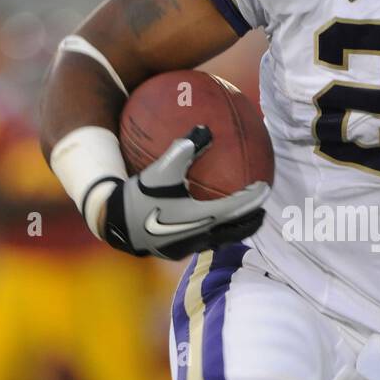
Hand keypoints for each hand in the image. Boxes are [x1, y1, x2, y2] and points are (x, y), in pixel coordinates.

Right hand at [102, 125, 267, 258]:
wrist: (113, 224)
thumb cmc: (138, 195)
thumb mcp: (160, 169)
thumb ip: (185, 148)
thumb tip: (206, 128)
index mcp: (200, 217)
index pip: (237, 208)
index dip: (253, 198)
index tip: (266, 186)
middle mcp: (199, 236)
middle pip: (236, 231)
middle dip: (252, 220)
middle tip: (264, 209)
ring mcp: (189, 247)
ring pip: (222, 240)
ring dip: (236, 229)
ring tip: (246, 219)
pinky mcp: (177, 251)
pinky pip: (206, 241)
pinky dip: (217, 231)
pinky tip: (211, 221)